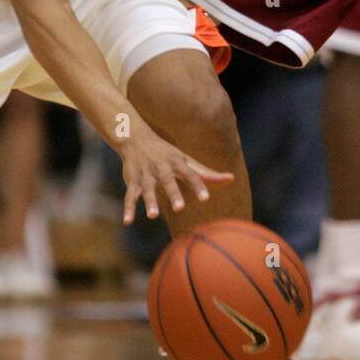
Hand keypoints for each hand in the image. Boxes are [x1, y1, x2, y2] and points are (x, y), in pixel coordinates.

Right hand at [118, 127, 233, 223]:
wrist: (135, 137)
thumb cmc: (167, 154)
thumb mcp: (187, 161)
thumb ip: (207, 174)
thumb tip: (231, 179)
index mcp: (177, 162)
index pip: (190, 174)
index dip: (197, 186)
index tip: (206, 199)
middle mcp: (161, 167)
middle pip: (167, 181)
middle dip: (173, 193)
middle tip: (179, 208)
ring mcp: (145, 174)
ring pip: (147, 188)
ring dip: (150, 201)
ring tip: (153, 216)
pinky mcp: (132, 181)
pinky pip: (130, 196)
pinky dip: (128, 208)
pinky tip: (127, 222)